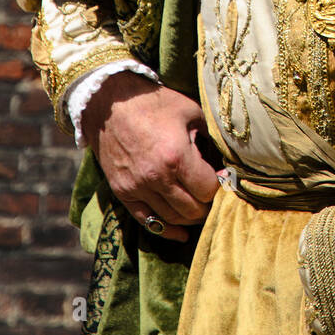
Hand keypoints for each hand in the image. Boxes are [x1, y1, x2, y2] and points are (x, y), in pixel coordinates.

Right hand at [81, 71, 218, 240]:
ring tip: (199, 207)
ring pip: (172, 218)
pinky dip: (166, 230)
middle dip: (208, 205)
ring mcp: (136, 188)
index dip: (220, 186)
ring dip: (190, 217)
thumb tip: (224, 165)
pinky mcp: (122, 193)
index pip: (208, 190)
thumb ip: (209, 141)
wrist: (110, 102)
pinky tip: (181, 232)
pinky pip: (147, 221)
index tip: (224, 179)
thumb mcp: (191, 113)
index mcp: (176, 157)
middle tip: (213, 195)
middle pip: (192, 210)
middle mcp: (156, 178)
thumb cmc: (155, 103)